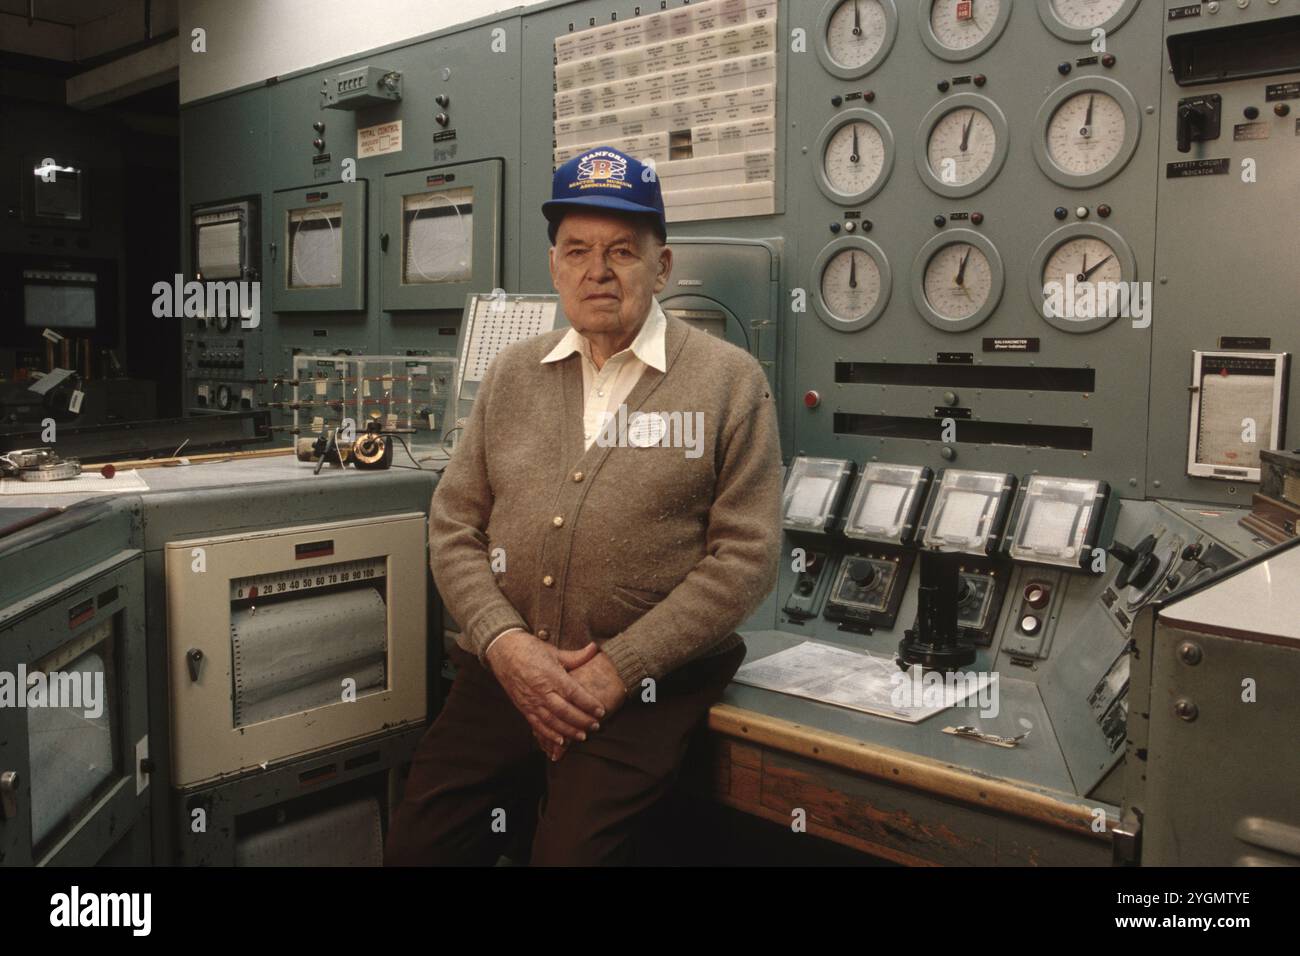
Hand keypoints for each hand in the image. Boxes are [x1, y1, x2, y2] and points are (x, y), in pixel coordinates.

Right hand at [485, 631, 604, 751]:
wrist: (502, 651)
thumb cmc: (529, 649)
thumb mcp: (553, 650)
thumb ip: (575, 656)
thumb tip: (595, 649)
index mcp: (550, 674)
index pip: (573, 693)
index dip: (588, 703)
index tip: (601, 710)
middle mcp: (541, 690)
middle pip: (564, 710)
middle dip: (582, 720)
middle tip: (596, 726)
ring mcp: (531, 701)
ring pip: (552, 721)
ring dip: (568, 731)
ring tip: (583, 736)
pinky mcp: (523, 707)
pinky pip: (537, 724)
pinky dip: (549, 734)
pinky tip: (561, 741)